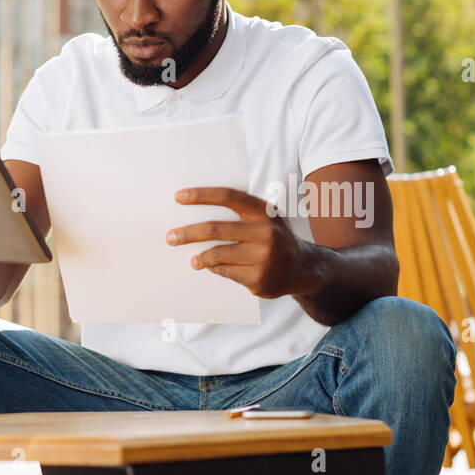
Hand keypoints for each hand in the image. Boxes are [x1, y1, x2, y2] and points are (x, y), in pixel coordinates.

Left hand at [166, 187, 317, 299]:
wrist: (303, 268)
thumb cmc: (276, 238)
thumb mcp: (267, 219)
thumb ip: (241, 214)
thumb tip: (197, 214)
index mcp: (265, 212)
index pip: (229, 197)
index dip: (202, 195)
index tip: (179, 197)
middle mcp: (266, 233)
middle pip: (216, 229)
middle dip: (188, 233)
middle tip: (171, 237)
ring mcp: (263, 258)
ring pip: (218, 254)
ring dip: (200, 257)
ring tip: (193, 260)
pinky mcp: (258, 279)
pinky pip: (226, 272)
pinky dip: (216, 269)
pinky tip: (213, 268)